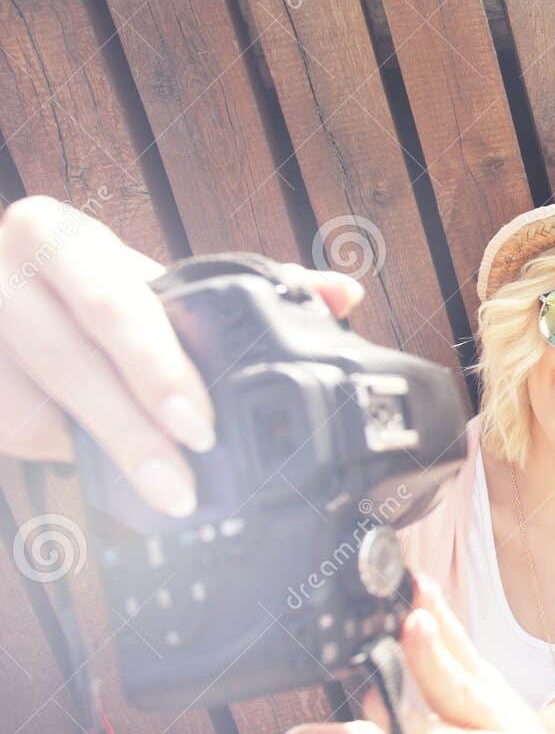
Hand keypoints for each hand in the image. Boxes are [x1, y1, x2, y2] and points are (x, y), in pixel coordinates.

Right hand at [0, 196, 363, 515]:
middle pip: (73, 367)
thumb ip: (249, 285)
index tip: (202, 427)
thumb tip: (342, 294)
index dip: (158, 368)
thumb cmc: (93, 288)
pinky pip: (14, 431)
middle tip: (185, 488)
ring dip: (104, 456)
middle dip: (135, 434)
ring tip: (165, 493)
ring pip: (35, 411)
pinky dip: (62, 455)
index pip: (114, 305)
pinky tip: (104, 470)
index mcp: (62, 240)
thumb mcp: (156, 279)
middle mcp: (8, 276)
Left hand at [283, 574, 554, 733]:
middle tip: (407, 627)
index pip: (454, 649)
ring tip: (390, 712)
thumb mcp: (450, 720)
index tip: (411, 592)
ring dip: (429, 733)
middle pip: (458, 688)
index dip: (434, 620)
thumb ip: (381, 723)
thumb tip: (310, 724)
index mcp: (476, 692)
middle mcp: (491, 723)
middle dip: (431, 659)